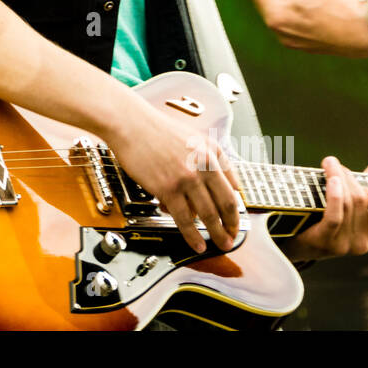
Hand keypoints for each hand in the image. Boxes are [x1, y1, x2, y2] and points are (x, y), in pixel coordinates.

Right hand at [104, 100, 241, 255]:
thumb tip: (215, 186)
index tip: (235, 218)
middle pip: (226, 204)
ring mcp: (187, 178)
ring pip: (209, 215)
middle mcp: (204, 165)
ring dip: (217, 234)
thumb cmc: (155, 129)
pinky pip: (184, 219)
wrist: (131, 124)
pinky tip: (197, 243)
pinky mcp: (168, 189)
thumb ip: (209, 158)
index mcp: (212, 152)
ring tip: (220, 244)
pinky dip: (192, 235)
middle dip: (232, 225)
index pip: (233, 186)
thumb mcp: (192, 138)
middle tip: (232, 237)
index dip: (236, 206)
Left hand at [282, 147, 367, 261]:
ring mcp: (346, 245)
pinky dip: (334, 195)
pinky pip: (335, 216)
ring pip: (348, 203)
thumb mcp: (353, 195)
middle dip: (347, 176)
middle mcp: (364, 242)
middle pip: (362, 199)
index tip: (352, 177)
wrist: (294, 240)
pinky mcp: (326, 243)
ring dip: (337, 178)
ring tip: (328, 164)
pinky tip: (331, 180)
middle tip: (332, 163)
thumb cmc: (327, 213)